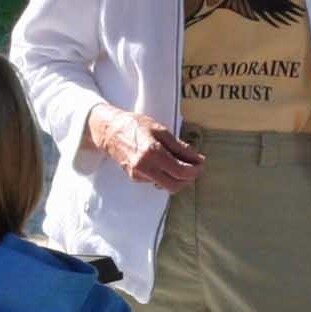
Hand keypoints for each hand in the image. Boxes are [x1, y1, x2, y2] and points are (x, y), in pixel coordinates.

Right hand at [88, 106, 203, 191]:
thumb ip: (179, 146)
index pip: (181, 171)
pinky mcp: (135, 178)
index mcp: (153, 152)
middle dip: (188, 179)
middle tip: (194, 167)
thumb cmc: (134, 125)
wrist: (109, 131)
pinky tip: (164, 163)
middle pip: (175, 185)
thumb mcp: (160, 130)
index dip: (195, 170)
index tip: (201, 163)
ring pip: (166, 186)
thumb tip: (196, 157)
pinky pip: (156, 181)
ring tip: (181, 164)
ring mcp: (139, 175)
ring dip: (178, 178)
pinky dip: (165, 175)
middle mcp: (145, 167)